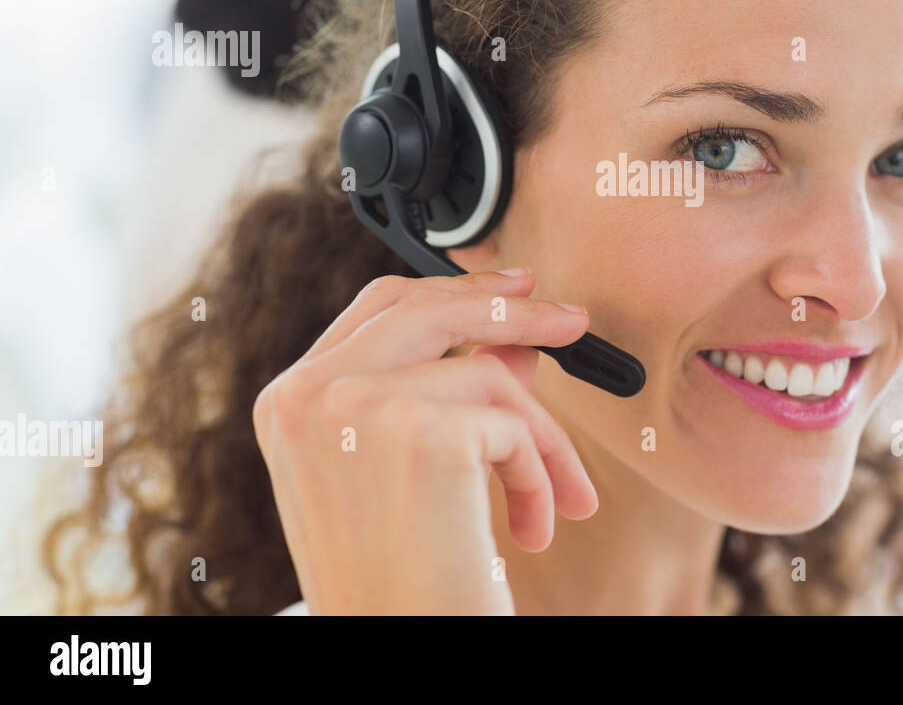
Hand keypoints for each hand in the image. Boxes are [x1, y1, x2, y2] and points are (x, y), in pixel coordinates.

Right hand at [252, 268, 598, 613]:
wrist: (393, 652)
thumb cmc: (397, 582)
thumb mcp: (407, 475)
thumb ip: (446, 396)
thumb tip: (515, 342)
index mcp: (290, 402)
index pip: (381, 308)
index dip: (454, 289)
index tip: (513, 291)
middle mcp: (311, 394)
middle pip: (433, 308)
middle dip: (514, 310)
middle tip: (573, 322)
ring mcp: (361, 407)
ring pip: (490, 377)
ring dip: (540, 442)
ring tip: (556, 501)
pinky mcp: (425, 435)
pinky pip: (516, 428)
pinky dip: (541, 478)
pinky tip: (530, 530)